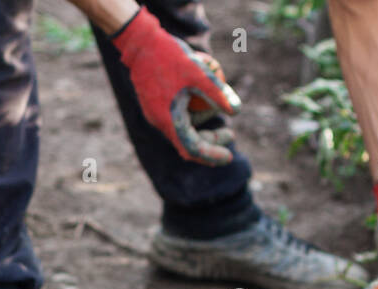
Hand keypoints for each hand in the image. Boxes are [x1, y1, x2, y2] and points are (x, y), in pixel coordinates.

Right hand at [111, 8, 240, 165]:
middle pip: (188, 143)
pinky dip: (191, 117)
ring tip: (218, 108)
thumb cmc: (170, 57)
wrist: (140, 43)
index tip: (229, 157)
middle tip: (231, 135)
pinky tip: (202, 101)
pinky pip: (175, 119)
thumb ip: (218, 93)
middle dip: (210, 142)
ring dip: (202, 127)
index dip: (212, 155)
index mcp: (169, 120)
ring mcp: (155, 115)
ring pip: (182, 131)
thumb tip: (237, 111)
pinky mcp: (154, 105)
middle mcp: (160, 123)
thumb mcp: (199, 73)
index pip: (193, 148)